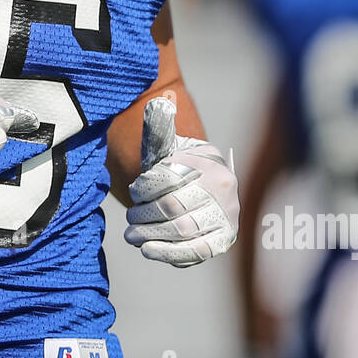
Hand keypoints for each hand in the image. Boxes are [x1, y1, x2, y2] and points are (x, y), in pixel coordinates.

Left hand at [124, 95, 238, 266]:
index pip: (170, 177)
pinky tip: (147, 249)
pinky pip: (194, 252)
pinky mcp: (222, 241)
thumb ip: (161, 128)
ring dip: (149, 233)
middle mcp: (225, 190)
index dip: (145, 187)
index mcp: (210, 163)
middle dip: (143, 213)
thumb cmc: (182, 168)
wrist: (208, 190)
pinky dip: (167, 253)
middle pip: (172, 206)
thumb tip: (159, 103)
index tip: (134, 189)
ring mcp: (227, 217)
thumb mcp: (171, 147)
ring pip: (181, 230)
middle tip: (130, 217)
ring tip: (132, 234)